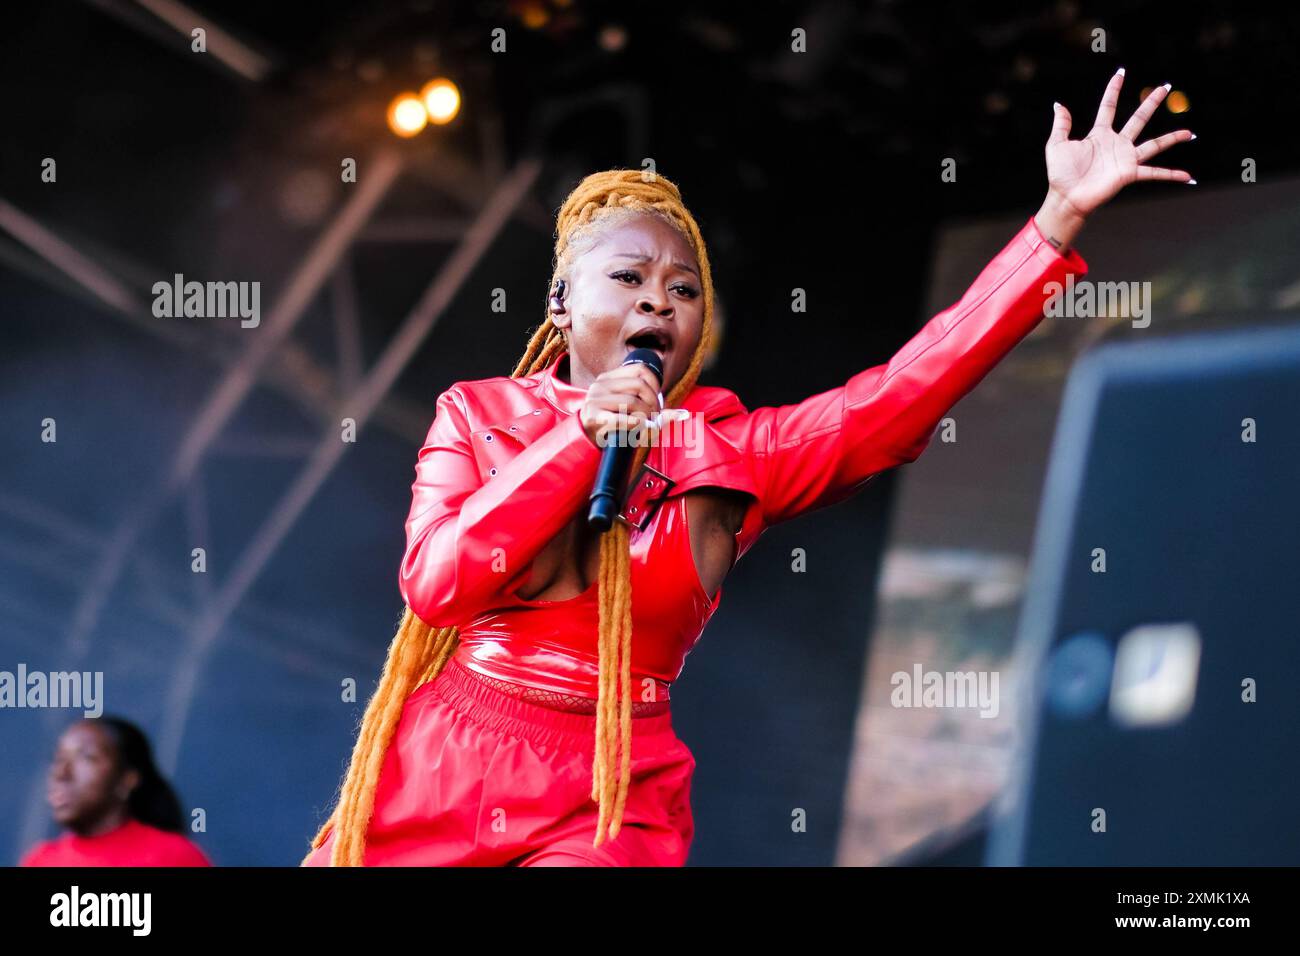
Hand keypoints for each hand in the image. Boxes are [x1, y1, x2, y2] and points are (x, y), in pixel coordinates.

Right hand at [579, 364, 661, 448]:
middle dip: (653, 403)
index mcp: (608, 378)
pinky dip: (636, 424)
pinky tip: (640, 428)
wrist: (588, 440)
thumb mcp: (632, 411)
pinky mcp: (593, 416)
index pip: (641, 370)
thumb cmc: (614, 425)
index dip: (656, 385)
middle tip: (655, 418)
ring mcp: (595, 400)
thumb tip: (682, 414)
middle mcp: (600, 385)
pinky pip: (621, 418)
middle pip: (639, 385)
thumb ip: (654, 408)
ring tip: (646, 425)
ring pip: (632, 402)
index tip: (657, 402)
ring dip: (646, 417)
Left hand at [1046, 68, 1195, 221]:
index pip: (1109, 107)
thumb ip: (1062, 125)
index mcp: (1099, 135)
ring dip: (1172, 138)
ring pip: (1154, 144)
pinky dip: (1171, 175)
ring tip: (1189, 133)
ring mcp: (1125, 158)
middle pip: (1139, 118)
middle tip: (1165, 87)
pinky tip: (1188, 177)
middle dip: (1152, 102)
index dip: (1114, 90)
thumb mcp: (1057, 145)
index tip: (1121, 72)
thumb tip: (1059, 104)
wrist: (1066, 197)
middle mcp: (1116, 144)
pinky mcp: (1129, 173)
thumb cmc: (1061, 174)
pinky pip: (1154, 173)